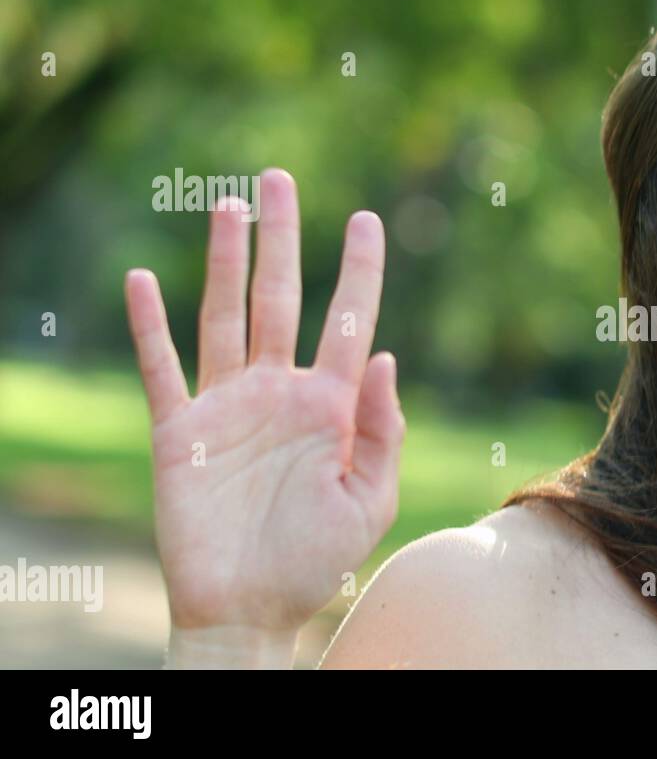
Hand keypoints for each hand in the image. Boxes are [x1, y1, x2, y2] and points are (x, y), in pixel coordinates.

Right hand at [125, 168, 403, 634]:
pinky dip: (150, 327)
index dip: (359, 270)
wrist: (250, 609)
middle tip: (278, 177)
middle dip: (280, 238)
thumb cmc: (317, 562)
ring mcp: (228, 407)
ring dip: (221, 261)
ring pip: (224, 316)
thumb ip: (382, 431)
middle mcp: (279, 393)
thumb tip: (384, 357)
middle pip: (280, 298)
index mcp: (331, 406)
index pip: (348, 321)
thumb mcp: (370, 502)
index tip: (367, 219)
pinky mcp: (181, 432)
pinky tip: (142, 280)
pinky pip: (161, 368)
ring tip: (227, 204)